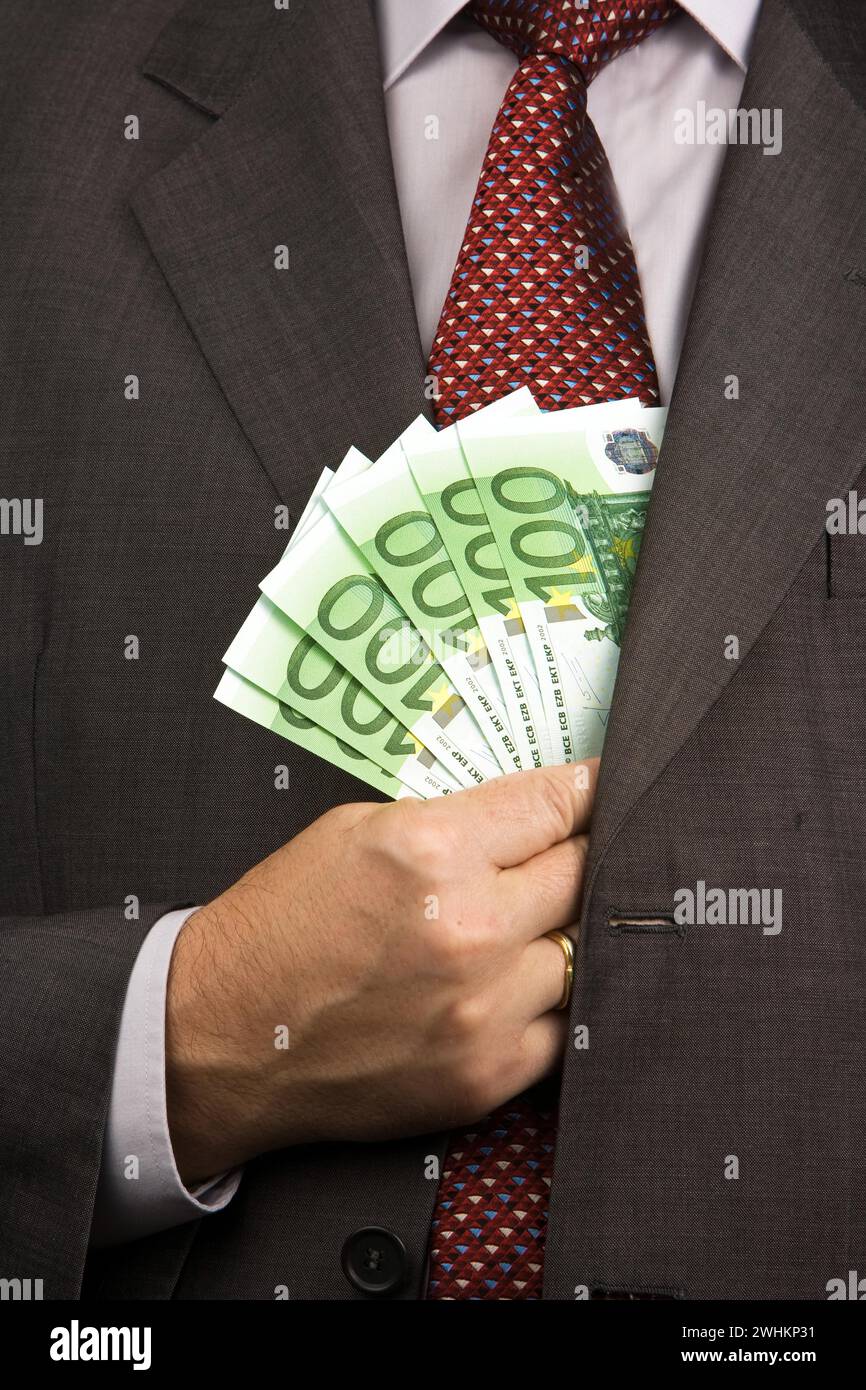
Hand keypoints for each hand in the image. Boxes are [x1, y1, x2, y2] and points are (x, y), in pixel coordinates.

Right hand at [165, 759, 596, 1183]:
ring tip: (536, 922)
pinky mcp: (484, 1074)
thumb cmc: (279, 926)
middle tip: (584, 846)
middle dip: (585, 852)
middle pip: (583, 873)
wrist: (219, 1037)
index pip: (553, 804)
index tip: (605, 786)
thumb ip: (452, 820)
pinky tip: (515, 984)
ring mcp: (482, 1009)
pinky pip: (561, 1027)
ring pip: (582, 952)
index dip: (588, 789)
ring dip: (564, 932)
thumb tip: (530, 814)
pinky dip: (546, 1002)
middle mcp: (467, 927)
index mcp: (431, 851)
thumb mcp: (353, 831)